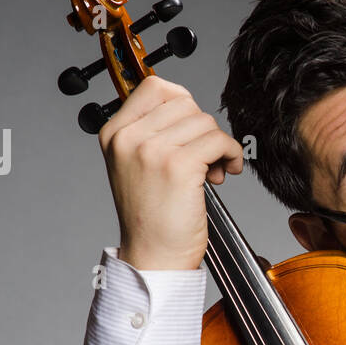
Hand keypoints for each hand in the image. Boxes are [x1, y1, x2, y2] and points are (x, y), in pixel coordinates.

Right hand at [97, 75, 244, 270]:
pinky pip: (218, 141)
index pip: (155, 87)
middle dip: (203, 128)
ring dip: (218, 145)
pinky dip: (230, 154)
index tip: (193, 126)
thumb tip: (192, 111)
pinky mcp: (177, 166)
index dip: (184, 102)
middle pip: (186, 103)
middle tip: (205, 158)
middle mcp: (128, 138)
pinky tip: (224, 172)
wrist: (153, 257)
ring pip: (205, 122)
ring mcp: (151, 150)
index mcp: (114, 133)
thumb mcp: (137, 165)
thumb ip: (154, 134)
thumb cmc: (152, 218)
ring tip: (211, 172)